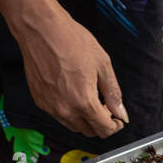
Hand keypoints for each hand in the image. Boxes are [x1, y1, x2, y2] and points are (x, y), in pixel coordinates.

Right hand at [5, 0, 126, 137]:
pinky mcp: (40, 101)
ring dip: (85, 120)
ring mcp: (51, 107)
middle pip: (89, 132)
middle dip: (101, 124)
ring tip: (89, 99)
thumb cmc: (71, 41)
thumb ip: (113, 92)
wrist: (41, 30)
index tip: (117, 118)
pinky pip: (59, 116)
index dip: (114, 126)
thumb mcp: (102, 64)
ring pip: (73, 126)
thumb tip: (121, 113)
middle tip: (105, 106)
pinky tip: (72, 93)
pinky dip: (70, 112)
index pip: (104, 129)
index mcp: (84, 102)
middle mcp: (66, 110)